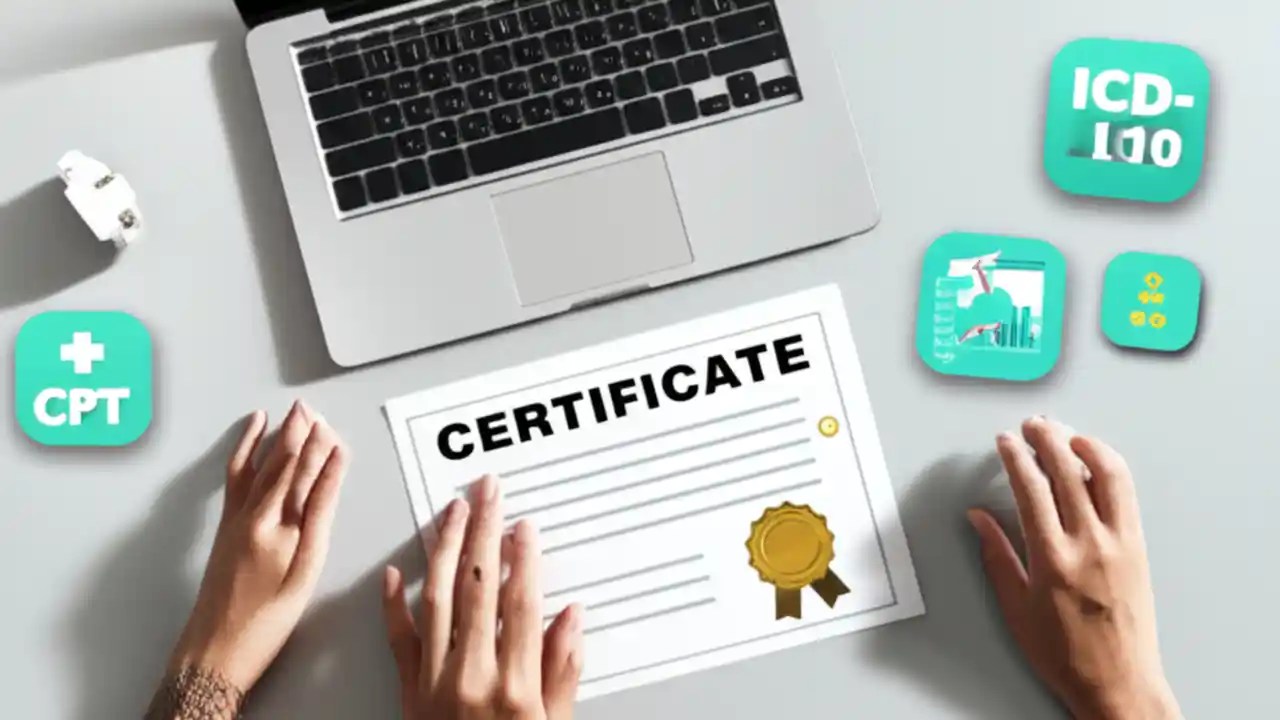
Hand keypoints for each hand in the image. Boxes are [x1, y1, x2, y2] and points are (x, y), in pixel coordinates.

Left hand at [168, 401, 349, 691]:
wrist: (214, 648)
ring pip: (259, 466)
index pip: (306, 478)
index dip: (322, 454)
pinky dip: (246, 452)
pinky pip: (237, 477)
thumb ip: (316, 523)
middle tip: (312, 409)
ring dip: (276, 438)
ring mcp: (236, 519)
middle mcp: (254, 517)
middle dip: (299, 435)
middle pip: (281, 466)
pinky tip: (253, 436)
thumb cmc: (265, 620)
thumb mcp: (304, 575)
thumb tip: (328, 482)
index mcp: (279, 529)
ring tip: (290, 415)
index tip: (335, 433)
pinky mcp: (225, 526)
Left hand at [382, 475, 583, 719]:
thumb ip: (563, 673)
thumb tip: (570, 618)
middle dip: (482, 532)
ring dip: (442, 550)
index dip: (523, 560)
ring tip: (450, 513)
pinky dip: (393, 605)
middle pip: (476, 589)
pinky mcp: (408, 694)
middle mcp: (471, 677)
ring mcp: (434, 683)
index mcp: (515, 687)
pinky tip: (393, 573)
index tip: (525, 526)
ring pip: (435, 601)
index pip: (519, 605)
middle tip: (486, 492)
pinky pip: (397, 641)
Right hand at [969, 417, 1179, 719]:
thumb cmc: (1065, 653)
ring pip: (1106, 474)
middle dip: (1046, 439)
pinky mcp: (1139, 547)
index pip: (1031, 489)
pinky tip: (1097, 461)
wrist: (1118, 682)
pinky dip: (1111, 468)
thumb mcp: (1016, 607)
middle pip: (1068, 471)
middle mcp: (1090, 545)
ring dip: (1085, 445)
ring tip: (1067, 434)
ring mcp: (1120, 543)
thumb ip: (997, 555)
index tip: (1005, 441)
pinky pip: (1127, 495)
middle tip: (1032, 425)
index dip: (1016, 457)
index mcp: (1053, 559)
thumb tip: (979, 518)